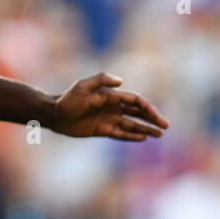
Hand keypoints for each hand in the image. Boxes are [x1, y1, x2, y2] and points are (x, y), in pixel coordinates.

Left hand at [47, 73, 168, 141]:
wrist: (54, 115)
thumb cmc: (67, 99)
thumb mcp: (82, 86)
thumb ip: (101, 80)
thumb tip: (121, 82)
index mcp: (111, 96)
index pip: (135, 102)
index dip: (148, 109)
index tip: (157, 118)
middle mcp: (112, 107)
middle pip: (137, 113)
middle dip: (152, 119)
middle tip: (165, 127)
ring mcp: (109, 119)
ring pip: (132, 124)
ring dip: (146, 129)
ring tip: (159, 135)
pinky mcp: (103, 130)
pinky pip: (121, 133)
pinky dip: (132, 136)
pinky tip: (143, 138)